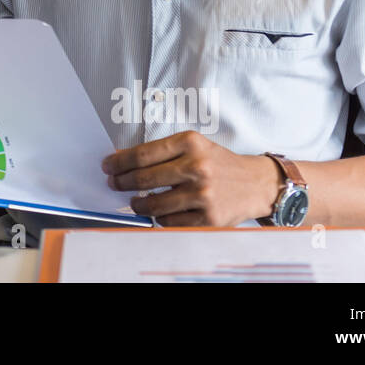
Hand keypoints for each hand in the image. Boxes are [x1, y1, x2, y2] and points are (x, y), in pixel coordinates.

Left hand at [101, 131, 280, 226]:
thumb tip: (123, 161)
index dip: (119, 162)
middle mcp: (197, 166)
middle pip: (144, 178)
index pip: (142, 154)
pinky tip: (160, 212)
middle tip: (114, 184)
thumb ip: (162, 153)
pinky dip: (160, 218)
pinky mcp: (208, 217)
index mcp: (190, 143)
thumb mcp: (194, 146)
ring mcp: (203, 194)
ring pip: (154, 204)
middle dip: (122, 183)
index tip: (108, 166)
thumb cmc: (218, 163)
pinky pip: (170, 221)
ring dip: (138, 204)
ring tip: (135, 201)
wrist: (256, 183)